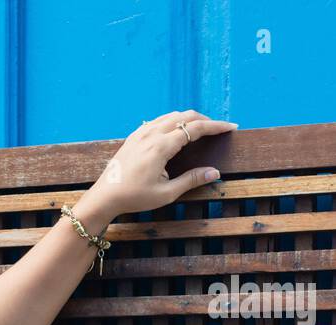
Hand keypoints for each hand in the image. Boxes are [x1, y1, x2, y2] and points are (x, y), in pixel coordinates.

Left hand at [84, 109, 237, 218]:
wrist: (105, 197)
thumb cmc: (134, 198)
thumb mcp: (166, 193)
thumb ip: (191, 180)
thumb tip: (214, 172)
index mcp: (160, 147)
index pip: (195, 128)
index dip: (215, 126)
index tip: (230, 127)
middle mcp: (151, 134)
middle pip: (185, 116)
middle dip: (205, 120)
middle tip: (218, 128)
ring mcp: (140, 133)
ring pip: (171, 116)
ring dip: (189, 118)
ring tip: (201, 129)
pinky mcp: (133, 137)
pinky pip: (157, 120)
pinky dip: (173, 121)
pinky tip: (177, 130)